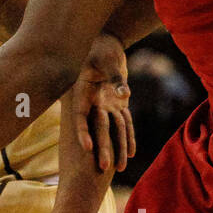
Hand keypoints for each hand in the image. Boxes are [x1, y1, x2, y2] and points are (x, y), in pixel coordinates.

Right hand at [73, 33, 134, 171]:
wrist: (104, 44)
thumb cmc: (103, 49)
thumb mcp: (107, 62)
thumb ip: (116, 79)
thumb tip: (125, 94)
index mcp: (84, 93)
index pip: (80, 117)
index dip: (83, 133)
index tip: (87, 148)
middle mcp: (93, 103)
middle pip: (97, 129)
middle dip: (102, 148)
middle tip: (105, 168)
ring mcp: (105, 105)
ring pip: (112, 130)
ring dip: (117, 148)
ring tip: (121, 169)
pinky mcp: (117, 104)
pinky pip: (124, 123)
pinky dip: (128, 137)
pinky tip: (132, 153)